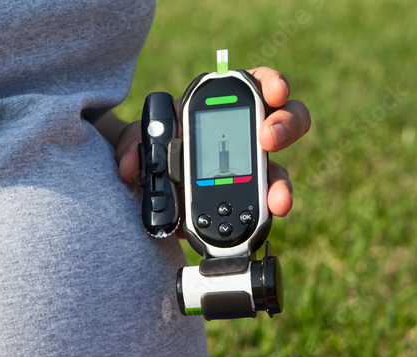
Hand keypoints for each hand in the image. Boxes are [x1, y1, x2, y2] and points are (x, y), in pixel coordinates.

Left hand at [115, 67, 311, 216]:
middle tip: (269, 139)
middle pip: (283, 121)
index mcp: (222, 109)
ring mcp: (249, 170)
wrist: (144, 191)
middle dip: (285, 125)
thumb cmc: (150, 153)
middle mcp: (244, 135)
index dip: (271, 83)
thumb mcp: (137, 141)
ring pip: (278, 170)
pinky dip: (269, 209)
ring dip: (281, 183)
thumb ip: (132, 145)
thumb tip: (131, 166)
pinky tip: (269, 213)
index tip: (273, 93)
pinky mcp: (246, 202)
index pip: (255, 85)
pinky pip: (264, 204)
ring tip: (278, 199)